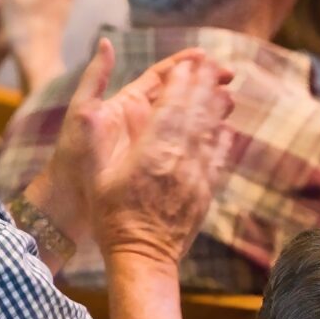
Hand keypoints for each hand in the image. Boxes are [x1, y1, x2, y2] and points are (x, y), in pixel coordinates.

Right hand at [81, 46, 237, 263]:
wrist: (141, 257)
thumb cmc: (110, 216)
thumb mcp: (96, 174)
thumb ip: (98, 138)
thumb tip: (92, 107)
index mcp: (150, 151)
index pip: (171, 105)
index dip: (181, 81)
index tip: (188, 62)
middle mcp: (178, 159)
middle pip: (196, 112)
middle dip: (204, 85)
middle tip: (212, 63)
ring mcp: (196, 176)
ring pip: (212, 132)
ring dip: (217, 107)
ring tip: (223, 86)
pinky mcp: (205, 192)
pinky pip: (219, 158)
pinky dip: (223, 139)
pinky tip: (227, 128)